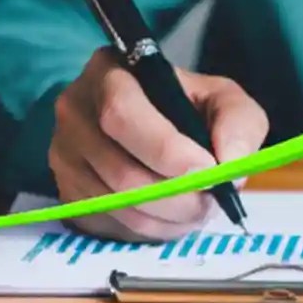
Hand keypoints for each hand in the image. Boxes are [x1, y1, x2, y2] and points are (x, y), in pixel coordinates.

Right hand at [48, 47, 267, 241]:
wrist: (146, 122)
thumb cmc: (184, 106)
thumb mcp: (221, 98)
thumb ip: (238, 121)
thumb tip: (230, 163)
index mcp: (109, 73)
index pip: (123, 114)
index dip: (166, 150)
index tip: (207, 170)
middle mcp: (75, 112)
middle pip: (120, 171)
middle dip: (175, 196)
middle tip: (210, 202)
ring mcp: (64, 155)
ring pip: (116, 204)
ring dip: (167, 218)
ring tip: (198, 210)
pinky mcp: (67, 192)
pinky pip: (110, 223)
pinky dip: (151, 229)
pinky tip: (172, 216)